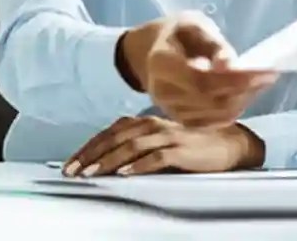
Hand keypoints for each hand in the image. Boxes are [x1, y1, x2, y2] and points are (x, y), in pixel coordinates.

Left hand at [63, 116, 264, 177]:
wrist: (227, 144)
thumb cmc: (190, 145)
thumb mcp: (159, 141)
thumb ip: (136, 146)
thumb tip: (104, 162)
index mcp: (145, 122)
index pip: (109, 133)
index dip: (88, 147)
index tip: (70, 164)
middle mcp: (153, 124)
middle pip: (115, 138)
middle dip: (91, 155)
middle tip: (73, 171)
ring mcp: (168, 135)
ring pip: (132, 145)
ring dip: (109, 160)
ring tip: (92, 174)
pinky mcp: (182, 149)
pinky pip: (157, 157)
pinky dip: (139, 165)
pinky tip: (125, 174)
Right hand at [119, 11, 276, 126]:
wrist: (151, 52)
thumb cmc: (177, 33)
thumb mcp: (194, 24)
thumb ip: (214, 44)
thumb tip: (231, 66)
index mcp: (161, 63)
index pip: (200, 80)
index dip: (233, 80)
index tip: (262, 71)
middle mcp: (162, 92)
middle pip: (210, 100)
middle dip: (244, 89)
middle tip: (269, 75)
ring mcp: (171, 109)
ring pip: (215, 114)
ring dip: (244, 99)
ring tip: (263, 81)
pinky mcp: (182, 120)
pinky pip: (213, 122)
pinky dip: (235, 109)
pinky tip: (248, 94)